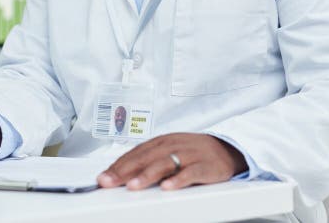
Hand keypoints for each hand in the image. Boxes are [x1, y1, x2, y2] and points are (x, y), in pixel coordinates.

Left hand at [97, 133, 247, 190]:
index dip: (117, 165)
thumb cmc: (192, 153)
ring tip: (132, 186)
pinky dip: (178, 180)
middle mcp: (173, 145)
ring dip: (147, 175)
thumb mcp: (169, 152)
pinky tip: (167, 187)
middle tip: (108, 182)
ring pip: (165, 163)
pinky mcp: (206, 166)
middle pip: (145, 157)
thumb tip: (120, 174)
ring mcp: (189, 154)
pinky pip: (191, 173)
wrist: (226, 149)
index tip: (103, 177)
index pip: (135, 153)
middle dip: (124, 170)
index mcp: (162, 141)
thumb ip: (148, 161)